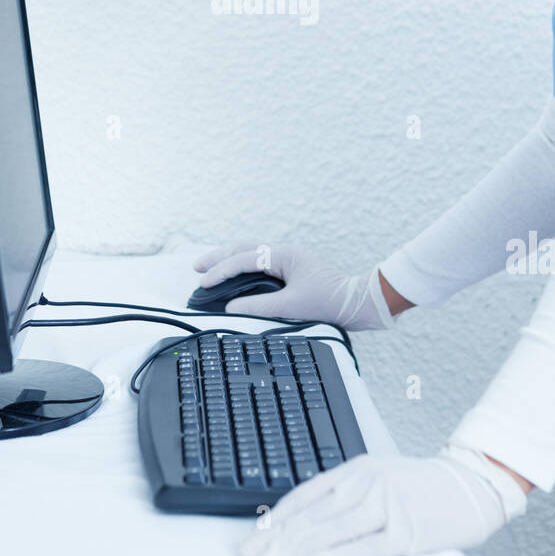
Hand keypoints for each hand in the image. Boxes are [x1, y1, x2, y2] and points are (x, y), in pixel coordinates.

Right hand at [192, 241, 394, 330]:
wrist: (357, 303)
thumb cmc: (328, 302)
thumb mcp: (291, 306)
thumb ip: (258, 306)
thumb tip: (230, 307)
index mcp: (283, 255)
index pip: (244, 259)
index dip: (221, 271)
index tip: (203, 283)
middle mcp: (283, 252)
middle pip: (243, 249)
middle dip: (219, 257)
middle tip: (197, 268)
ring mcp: (287, 260)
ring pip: (250, 254)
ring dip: (229, 260)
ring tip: (209, 269)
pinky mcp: (290, 271)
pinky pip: (259, 264)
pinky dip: (241, 267)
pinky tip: (234, 276)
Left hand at [237, 445, 528, 555]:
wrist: (470, 485)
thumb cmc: (423, 487)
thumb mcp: (379, 479)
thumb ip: (345, 497)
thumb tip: (305, 526)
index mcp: (357, 469)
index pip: (305, 495)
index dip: (276, 518)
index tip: (255, 538)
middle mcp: (367, 483)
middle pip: (311, 514)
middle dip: (276, 538)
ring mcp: (386, 505)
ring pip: (331, 529)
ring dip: (296, 549)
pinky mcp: (406, 530)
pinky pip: (365, 547)